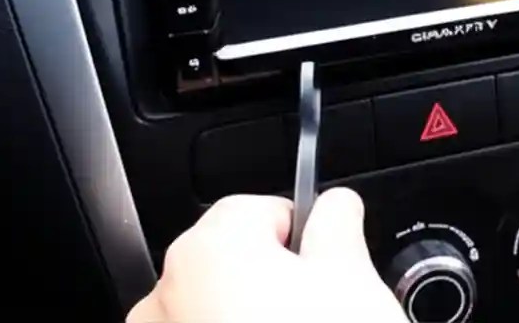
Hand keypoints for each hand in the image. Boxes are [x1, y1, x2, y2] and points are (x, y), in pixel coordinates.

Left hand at [128, 188, 405, 322]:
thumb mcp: (354, 282)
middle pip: (228, 268)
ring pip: (211, 318)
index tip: (330, 263)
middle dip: (272, 287)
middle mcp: (165, 300)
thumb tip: (335, 207)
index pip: (258, 212)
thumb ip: (337, 228)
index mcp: (209, 251)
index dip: (303, 236)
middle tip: (321, 318)